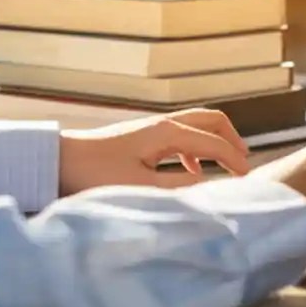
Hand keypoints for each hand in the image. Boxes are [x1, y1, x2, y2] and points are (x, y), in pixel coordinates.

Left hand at [59, 109, 250, 195]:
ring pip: (196, 125)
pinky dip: (196, 147)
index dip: (235, 161)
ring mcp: (151, 127)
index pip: (214, 142)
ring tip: (225, 164)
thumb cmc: (95, 174)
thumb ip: (178, 184)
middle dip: (231, 139)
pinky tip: (191, 167)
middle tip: (244, 162)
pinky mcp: (140, 136)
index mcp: (167, 132)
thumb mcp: (140, 186)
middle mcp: (163, 123)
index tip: (248, 181)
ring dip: (215, 141)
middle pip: (211, 120)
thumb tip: (206, 180)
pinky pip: (181, 134)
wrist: (57, 160)